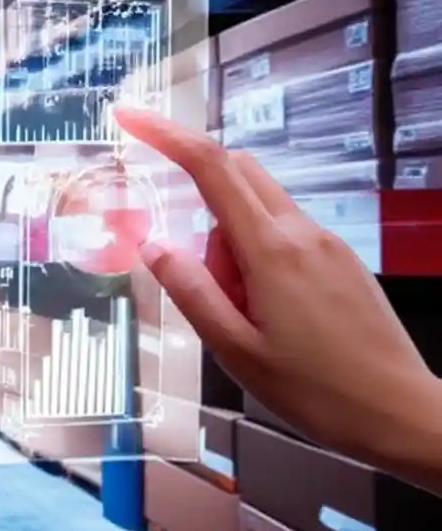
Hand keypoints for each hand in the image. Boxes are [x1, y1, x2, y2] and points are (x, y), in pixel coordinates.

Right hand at [116, 108, 441, 490]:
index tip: (129, 116)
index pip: (211, 167)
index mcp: (271, 249)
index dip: (165, 134)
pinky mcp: (340, 259)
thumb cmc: (317, 391)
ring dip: (228, 243)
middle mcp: (302, 232)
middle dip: (198, 201)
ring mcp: (326, 243)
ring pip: (257, 209)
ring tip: (243, 317)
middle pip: (238, 173)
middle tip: (199, 276)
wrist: (401, 414)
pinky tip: (267, 316)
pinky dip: (255, 258)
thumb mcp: (236, 350)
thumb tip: (154, 245)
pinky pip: (282, 233)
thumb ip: (191, 291)